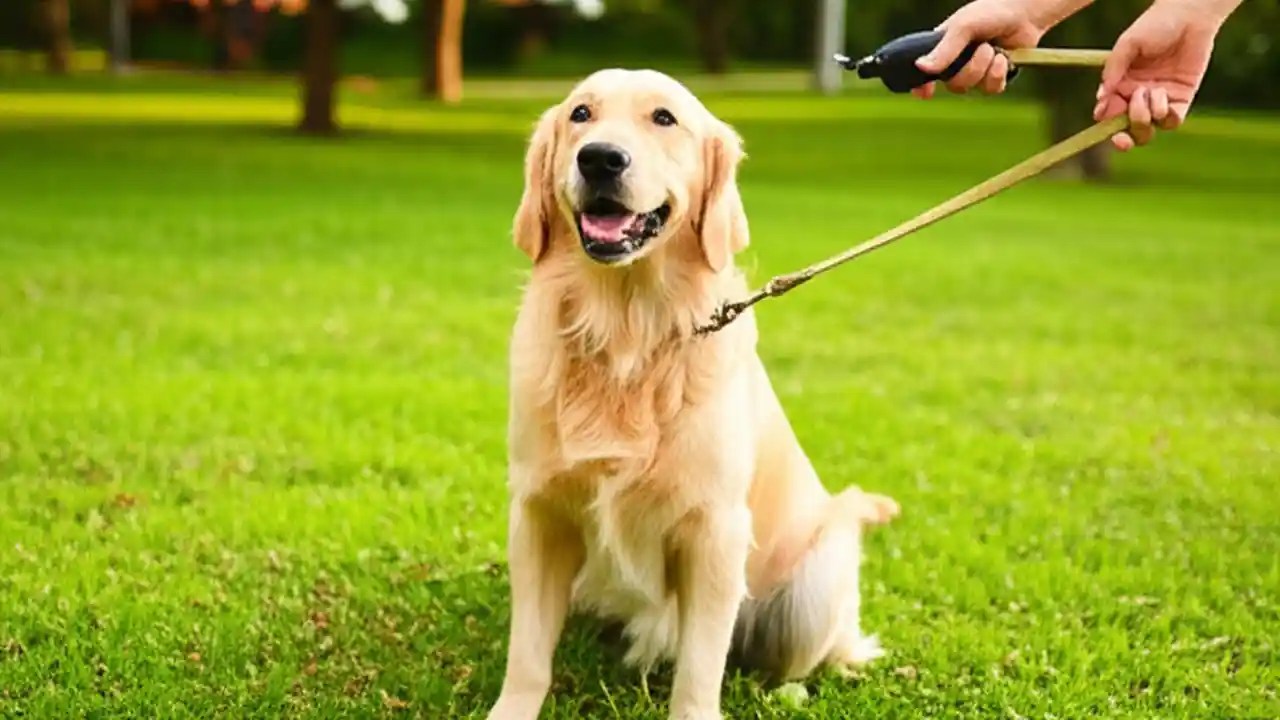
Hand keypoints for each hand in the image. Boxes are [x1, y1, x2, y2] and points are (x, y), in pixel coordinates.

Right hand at [912, 0, 1089, 98]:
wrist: (1023, 14)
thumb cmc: (988, 13)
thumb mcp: (963, 27)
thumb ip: (944, 49)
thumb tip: (920, 67)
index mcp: (942, 50)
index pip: (924, 74)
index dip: (921, 86)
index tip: (926, 93)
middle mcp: (956, 65)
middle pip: (953, 85)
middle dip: (971, 68)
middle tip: (983, 46)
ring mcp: (975, 73)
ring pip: (972, 88)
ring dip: (986, 67)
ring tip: (994, 49)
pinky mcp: (994, 79)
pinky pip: (991, 90)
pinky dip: (998, 73)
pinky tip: (1004, 58)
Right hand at [1092, 0, 1224, 150]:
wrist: (1190, 16)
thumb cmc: (1156, 25)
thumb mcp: (1128, 44)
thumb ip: (1113, 69)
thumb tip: (1101, 97)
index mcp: (1121, 86)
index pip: (1108, 115)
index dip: (1105, 121)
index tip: (1104, 115)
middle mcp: (1139, 97)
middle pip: (1127, 131)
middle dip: (1123, 137)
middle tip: (1121, 137)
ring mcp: (1160, 101)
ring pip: (1148, 130)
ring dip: (1143, 117)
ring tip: (1149, 92)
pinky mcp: (1182, 100)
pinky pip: (1172, 121)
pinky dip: (1165, 115)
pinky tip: (1163, 94)